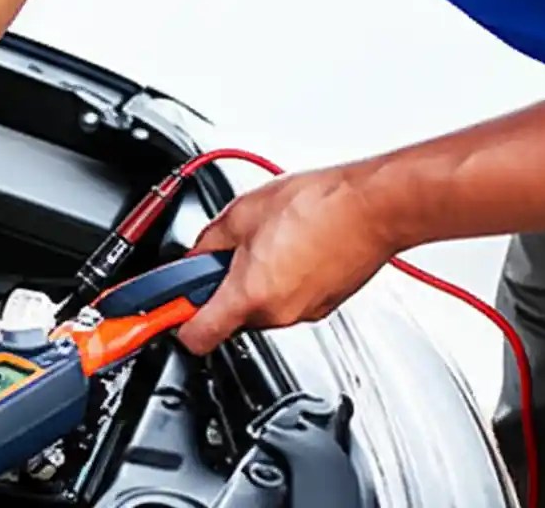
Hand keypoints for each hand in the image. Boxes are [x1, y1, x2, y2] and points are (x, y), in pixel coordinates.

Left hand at [176, 164, 399, 354]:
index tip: (170, 308)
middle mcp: (276, 315)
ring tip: (265, 244)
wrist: (374, 207)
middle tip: (223, 257)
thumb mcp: (241, 213)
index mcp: (248, 296)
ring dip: (250, 284)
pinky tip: (289, 249)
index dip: (177, 322)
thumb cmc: (319, 205)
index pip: (196, 338)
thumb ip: (207, 242)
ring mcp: (303, 313)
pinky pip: (286, 301)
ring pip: (258, 309)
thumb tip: (192, 257)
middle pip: (227, 319)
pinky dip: (279, 282)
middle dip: (217, 290)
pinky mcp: (323, 307)